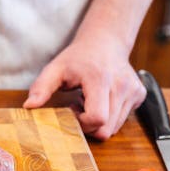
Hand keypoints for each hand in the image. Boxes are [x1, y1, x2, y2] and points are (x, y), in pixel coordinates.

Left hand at [23, 32, 145, 140]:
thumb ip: (41, 87)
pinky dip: (110, 116)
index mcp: (100, 79)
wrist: (105, 41)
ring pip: (115, 128)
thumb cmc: (78, 57)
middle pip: (106, 129)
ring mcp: (134, 91)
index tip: (72, 109)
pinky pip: (123, 120)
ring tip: (89, 102)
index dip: (82, 122)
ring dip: (99, 122)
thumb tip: (29, 106)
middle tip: (79, 108)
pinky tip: (101, 100)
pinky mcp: (140, 95)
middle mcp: (122, 86)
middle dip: (89, 126)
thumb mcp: (55, 68)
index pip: (97, 118)